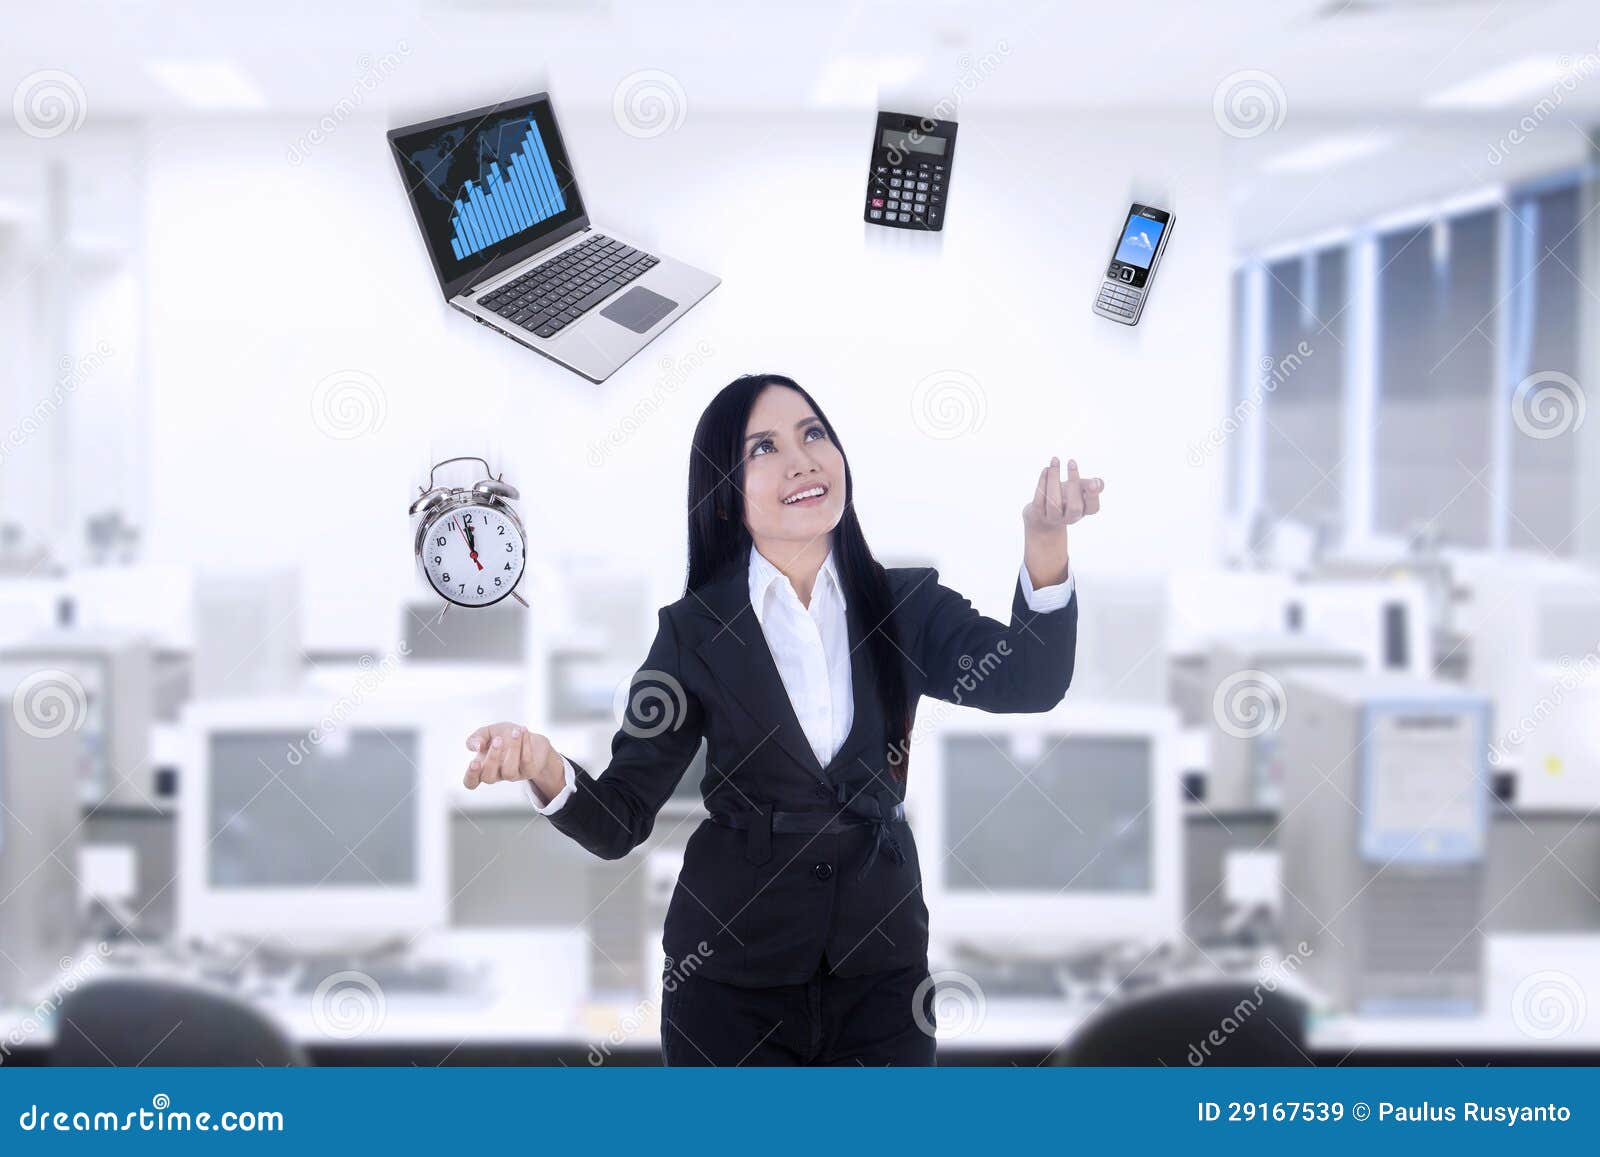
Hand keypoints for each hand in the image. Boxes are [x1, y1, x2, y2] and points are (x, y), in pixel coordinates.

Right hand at [464, 721, 564, 802]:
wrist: (527, 734)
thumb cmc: (504, 736)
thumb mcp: (487, 732)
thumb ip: (476, 737)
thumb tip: (476, 746)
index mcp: (482, 767)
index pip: (471, 782)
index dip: (471, 775)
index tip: (474, 762)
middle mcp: (496, 774)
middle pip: (489, 778)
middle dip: (492, 758)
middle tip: (498, 740)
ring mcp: (513, 775)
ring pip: (509, 772)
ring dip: (512, 750)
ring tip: (515, 732)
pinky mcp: (529, 771)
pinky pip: (527, 762)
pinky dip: (526, 745)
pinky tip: (524, 731)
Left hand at [1021, 457, 1104, 587]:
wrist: (1039, 522)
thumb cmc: (1063, 503)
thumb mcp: (1078, 494)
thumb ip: (1088, 487)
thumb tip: (1098, 483)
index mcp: (1081, 514)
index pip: (1091, 508)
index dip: (1092, 495)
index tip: (1091, 479)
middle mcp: (1068, 518)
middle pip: (1073, 507)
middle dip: (1073, 485)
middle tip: (1072, 462)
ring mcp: (1050, 518)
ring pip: (1053, 502)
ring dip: (1054, 480)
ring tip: (1054, 461)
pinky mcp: (1035, 513)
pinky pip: (1038, 498)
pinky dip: (1042, 482)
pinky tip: (1045, 469)